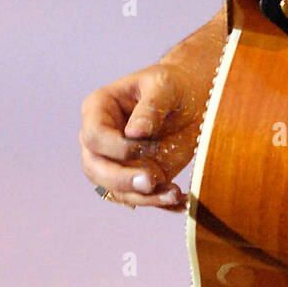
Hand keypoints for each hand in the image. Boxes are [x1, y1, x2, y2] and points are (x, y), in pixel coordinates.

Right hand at [79, 63, 206, 209]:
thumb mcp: (164, 85)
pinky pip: (141, 197)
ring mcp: (117, 161)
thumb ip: (150, 106)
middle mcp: (101, 139)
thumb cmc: (173, 84)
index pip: (93, 136)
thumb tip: (134, 133)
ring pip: (117, 189)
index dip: (117, 146)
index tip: (149, 143)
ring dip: (144, 197)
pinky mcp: (138, 176)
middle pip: (95, 169)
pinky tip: (179, 201)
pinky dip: (159, 202)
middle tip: (151, 183)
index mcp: (99, 109)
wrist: (193, 97)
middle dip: (122, 180)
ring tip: (173, 194)